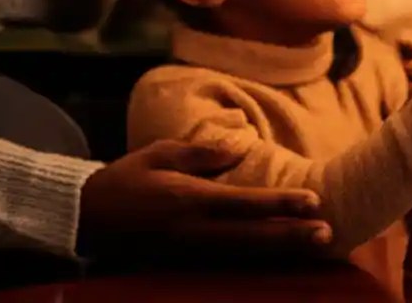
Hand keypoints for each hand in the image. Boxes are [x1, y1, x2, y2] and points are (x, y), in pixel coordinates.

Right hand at [78, 140, 331, 261]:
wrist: (84, 220)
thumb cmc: (124, 179)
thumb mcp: (159, 153)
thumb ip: (201, 152)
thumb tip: (239, 150)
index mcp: (188, 199)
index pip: (245, 203)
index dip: (281, 203)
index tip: (313, 201)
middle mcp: (194, 230)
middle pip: (253, 236)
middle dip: (292, 235)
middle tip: (328, 232)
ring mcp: (190, 250)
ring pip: (245, 253)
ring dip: (282, 249)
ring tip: (315, 245)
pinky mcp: (185, 261)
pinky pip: (230, 260)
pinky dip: (259, 257)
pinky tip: (282, 253)